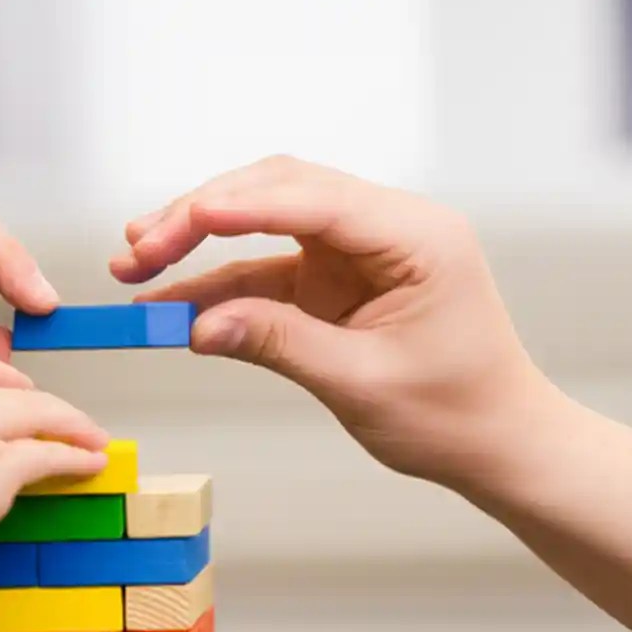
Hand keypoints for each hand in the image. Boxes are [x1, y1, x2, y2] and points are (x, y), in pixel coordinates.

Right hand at [0, 356, 110, 580]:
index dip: (7, 376)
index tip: (26, 387)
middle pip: (14, 389)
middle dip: (49, 404)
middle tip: (71, 419)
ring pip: (40, 414)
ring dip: (74, 426)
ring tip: (93, 438)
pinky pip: (50, 454)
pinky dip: (76, 458)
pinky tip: (89, 463)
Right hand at [111, 155, 545, 484]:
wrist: (495, 441)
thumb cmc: (453, 413)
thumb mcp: (361, 382)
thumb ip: (278, 343)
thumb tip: (196, 326)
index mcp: (416, 236)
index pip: (316, 201)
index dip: (243, 206)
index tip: (183, 221)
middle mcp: (386, 224)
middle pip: (279, 190)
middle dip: (202, 215)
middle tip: (140, 249)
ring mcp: (356, 245)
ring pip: (264, 214)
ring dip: (200, 236)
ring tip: (136, 260)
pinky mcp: (332, 273)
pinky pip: (264, 264)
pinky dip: (217, 280)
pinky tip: (170, 298)